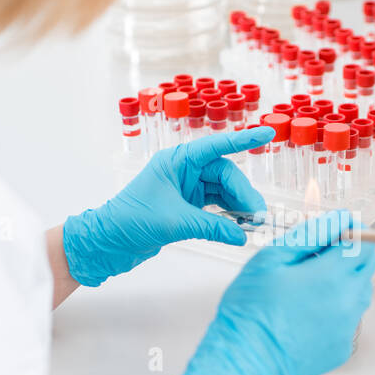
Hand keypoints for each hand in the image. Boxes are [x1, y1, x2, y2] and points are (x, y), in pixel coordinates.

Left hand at [62, 127, 273, 286]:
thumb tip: (241, 235)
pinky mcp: (185, 207)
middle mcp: (182, 170)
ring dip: (237, 206)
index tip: (268, 132)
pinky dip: (227, 216)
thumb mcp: (175, 222)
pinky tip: (237, 227)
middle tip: (257, 215)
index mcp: (176, 161)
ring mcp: (185, 188)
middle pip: (224, 174)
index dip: (243, 140)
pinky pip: (215, 206)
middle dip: (243, 193)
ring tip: (252, 223)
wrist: (107, 242)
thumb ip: (212, 227)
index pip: (216, 146)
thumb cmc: (129, 221)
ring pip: (222, 192)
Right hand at [173, 210, 374, 374]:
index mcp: (332, 276)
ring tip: (307, 289)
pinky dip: (334, 311)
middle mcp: (349, 302)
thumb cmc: (251, 309)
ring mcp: (348, 328)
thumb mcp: (272, 258)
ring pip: (359, 293)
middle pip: (366, 267)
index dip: (352, 233)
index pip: (365, 243)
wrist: (245, 360)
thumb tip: (340, 218)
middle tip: (315, 260)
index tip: (334, 233)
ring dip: (343, 283)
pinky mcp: (342, 347)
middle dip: (349, 256)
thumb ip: (311, 234)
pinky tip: (305, 315)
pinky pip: (348, 320)